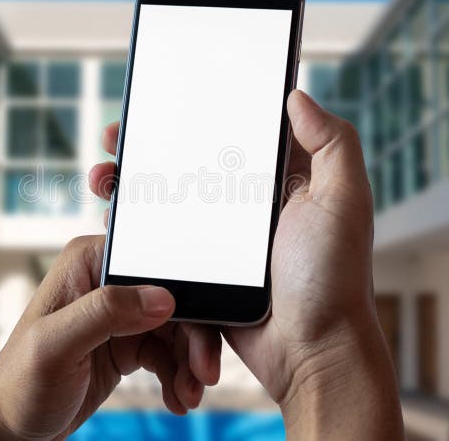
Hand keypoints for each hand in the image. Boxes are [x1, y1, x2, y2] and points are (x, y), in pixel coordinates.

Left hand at [0, 236, 220, 439]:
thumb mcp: (55, 346)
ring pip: (177, 328)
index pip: (155, 264)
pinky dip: (179, 375)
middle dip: (195, 338)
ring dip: (190, 362)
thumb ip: (105, 313)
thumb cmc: (17, 383)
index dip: (186, 294)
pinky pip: (168, 352)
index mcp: (89, 262)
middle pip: (173, 299)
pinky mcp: (127, 341)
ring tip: (189, 395)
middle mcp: (108, 280)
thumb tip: (163, 296)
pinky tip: (178, 398)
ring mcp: (119, 312)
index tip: (202, 332)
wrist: (10, 426)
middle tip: (204, 374)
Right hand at [89, 90, 402, 438]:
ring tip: (104, 177)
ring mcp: (223, 240)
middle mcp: (248, 207)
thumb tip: (297, 96)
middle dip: (149, 148)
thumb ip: (332, 143)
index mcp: (281, 182)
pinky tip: (112, 218)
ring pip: (170, 202)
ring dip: (134, 185)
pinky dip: (137, 230)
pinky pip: (164, 243)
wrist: (310, 353)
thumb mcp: (344, 201)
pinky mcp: (203, 270)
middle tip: (115, 138)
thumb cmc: (333, 279)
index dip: (196, 115)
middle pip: (190, 165)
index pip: (232, 135)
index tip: (160, 102)